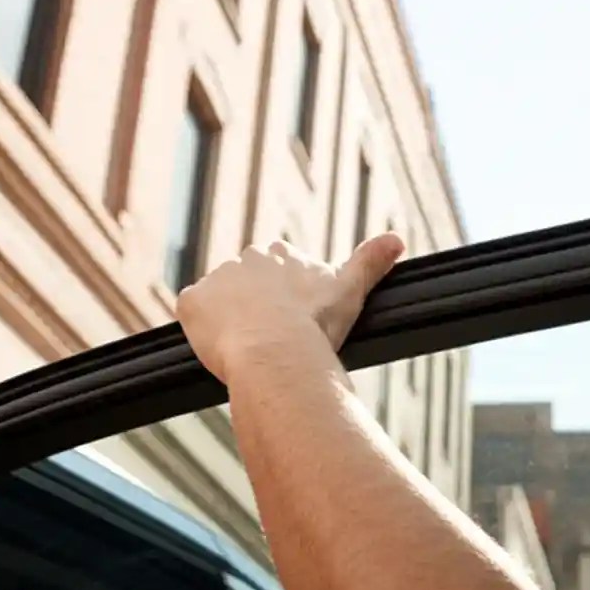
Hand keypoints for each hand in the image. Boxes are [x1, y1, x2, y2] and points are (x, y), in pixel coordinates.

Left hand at [176, 233, 404, 382]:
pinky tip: (220, 346)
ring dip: (229, 318)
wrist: (276, 351)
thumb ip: (370, 262)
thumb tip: (397, 239)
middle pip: (247, 284)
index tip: (293, 322)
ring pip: (220, 299)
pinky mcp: (192, 301)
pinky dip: (202, 328)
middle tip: (271, 339)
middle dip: (255, 307)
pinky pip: (192, 312)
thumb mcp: (349, 289)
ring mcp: (216, 279)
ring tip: (248, 349)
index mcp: (281, 254)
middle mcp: (245, 258)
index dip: (285, 300)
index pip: (278, 272)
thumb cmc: (315, 324)